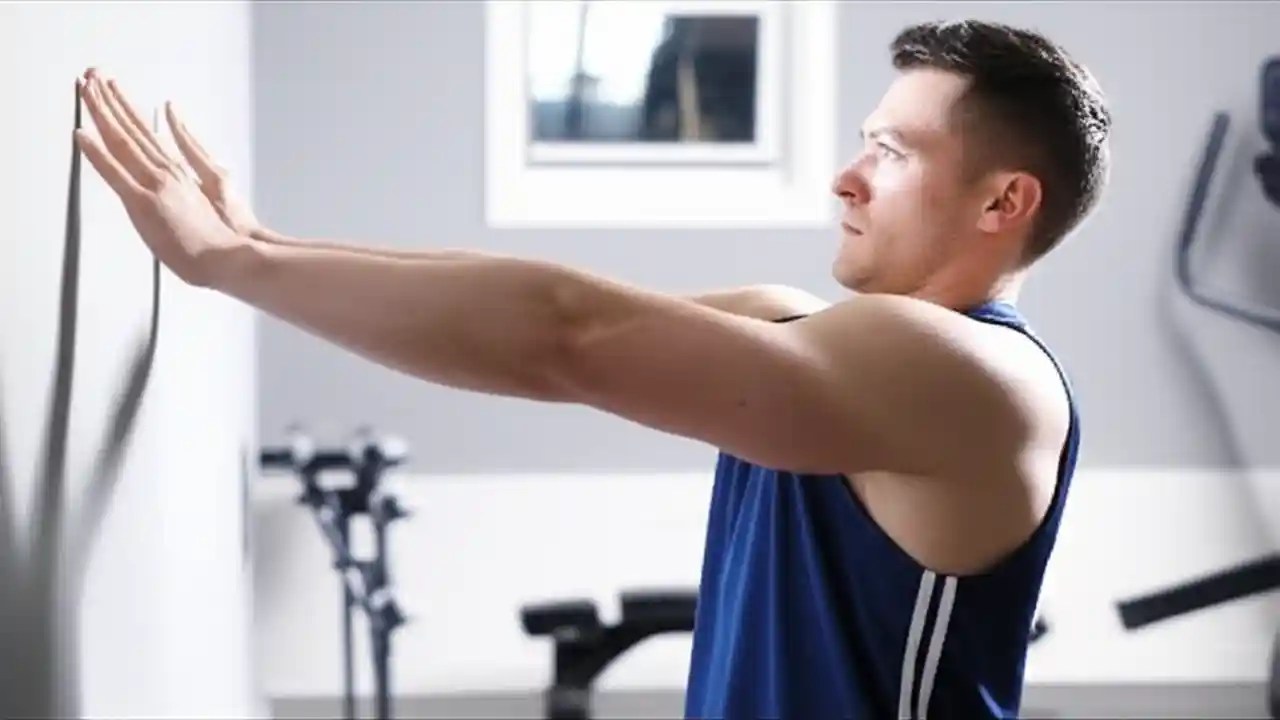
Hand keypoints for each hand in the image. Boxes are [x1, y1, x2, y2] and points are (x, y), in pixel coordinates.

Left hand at [73, 69, 249, 286]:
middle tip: (93, 74)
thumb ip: (196, 184)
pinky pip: (114, 172)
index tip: (114, 90)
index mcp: (179, 174)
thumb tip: (184, 177)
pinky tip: (81, 134)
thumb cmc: (225, 240)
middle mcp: (165, 172)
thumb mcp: (214, 204)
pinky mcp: (144, 203)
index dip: (128, 110)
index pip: (146, 135)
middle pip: (132, 129)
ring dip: (102, 112)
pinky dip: (96, 152)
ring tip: (87, 88)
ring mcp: (155, 185)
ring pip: (122, 140)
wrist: (232, 256)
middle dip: (111, 99)